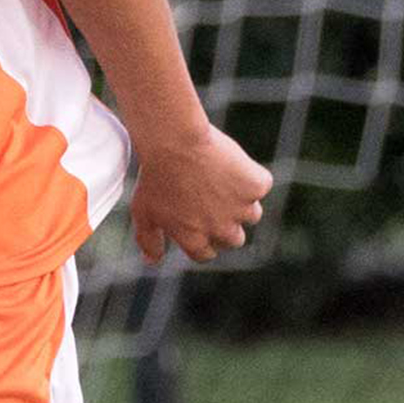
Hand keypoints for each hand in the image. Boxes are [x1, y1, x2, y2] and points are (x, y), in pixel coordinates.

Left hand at [127, 123, 272, 265]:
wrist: (174, 141)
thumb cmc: (155, 174)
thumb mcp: (143, 211)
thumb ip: (149, 240)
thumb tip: (153, 261)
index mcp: (195, 240)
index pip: (206, 253)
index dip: (202, 235)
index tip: (195, 215)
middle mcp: (222, 231)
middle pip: (234, 239)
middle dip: (225, 222)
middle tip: (208, 196)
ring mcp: (242, 209)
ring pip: (252, 214)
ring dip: (240, 200)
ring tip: (217, 178)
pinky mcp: (256, 186)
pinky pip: (260, 183)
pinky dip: (250, 173)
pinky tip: (228, 161)